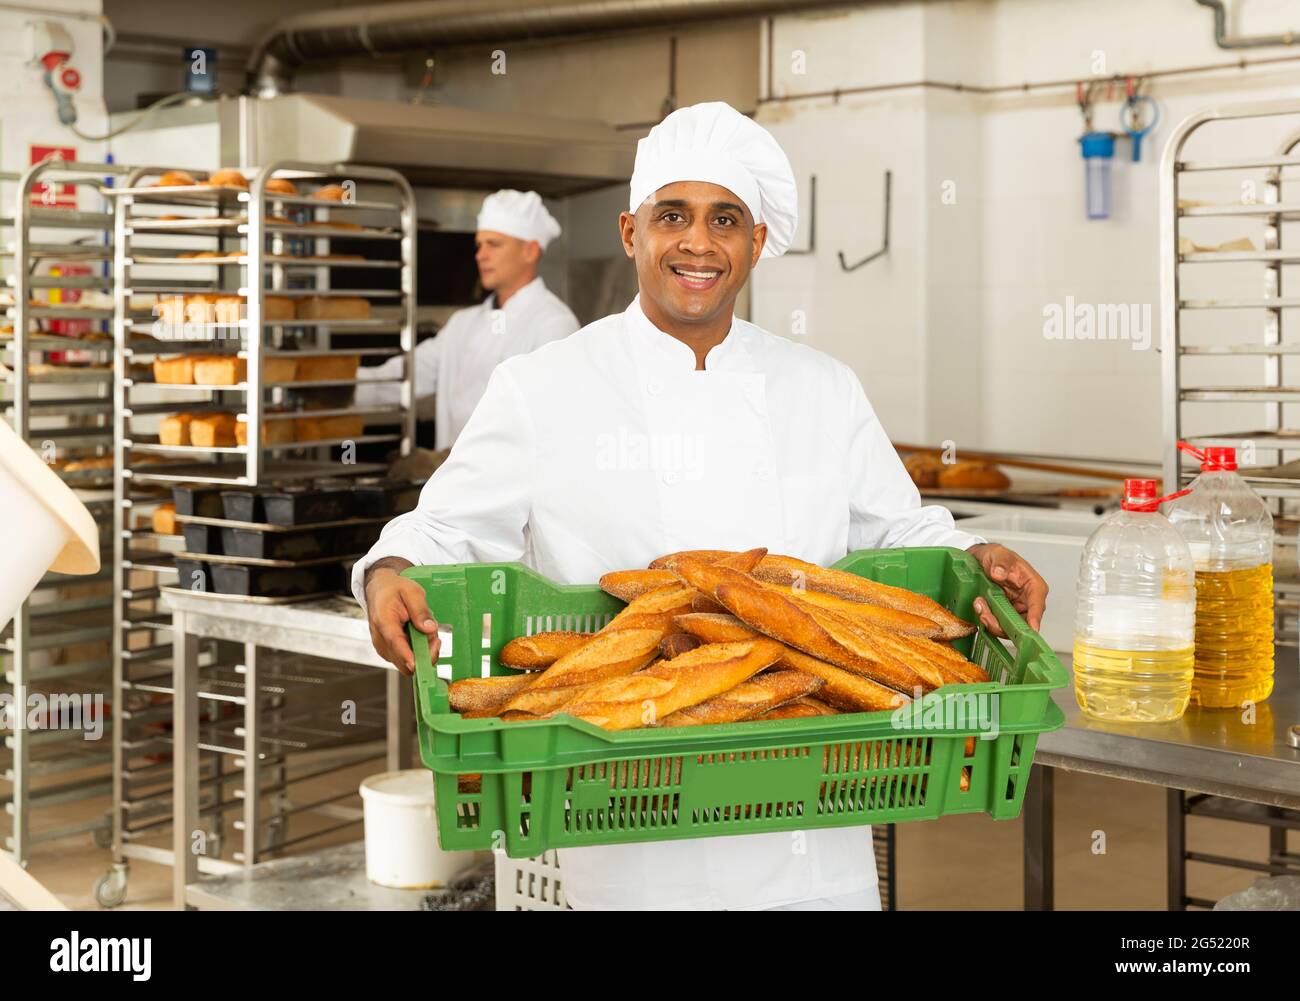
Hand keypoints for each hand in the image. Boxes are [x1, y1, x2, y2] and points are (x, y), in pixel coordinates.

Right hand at [364, 558, 439, 674]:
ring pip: (408, 664)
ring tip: (425, 629)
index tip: (418, 664)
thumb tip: (430, 629)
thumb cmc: (394, 590)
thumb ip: (421, 610)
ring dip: (422, 652)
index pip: (395, 644)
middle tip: (433, 635)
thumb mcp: (412, 591)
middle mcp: (381, 640)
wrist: (379, 590)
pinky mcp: (389, 651)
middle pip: (404, 662)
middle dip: (424, 653)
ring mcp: (384, 648)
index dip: (408, 657)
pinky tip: (419, 635)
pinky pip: (407, 659)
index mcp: (384, 622)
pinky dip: (417, 651)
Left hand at [966, 543, 1047, 637]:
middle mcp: (1027, 601)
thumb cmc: (997, 557)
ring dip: (992, 622)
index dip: (1035, 619)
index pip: (1038, 605)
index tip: (1030, 629)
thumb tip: (999, 573)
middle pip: (1023, 623)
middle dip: (1005, 624)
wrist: (982, 559)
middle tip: (986, 616)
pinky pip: (997, 624)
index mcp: (1034, 587)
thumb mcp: (999, 554)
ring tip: (979, 605)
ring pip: (1009, 627)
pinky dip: (987, 620)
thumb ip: (1001, 562)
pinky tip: (979, 607)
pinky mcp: (1003, 614)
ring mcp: (1015, 609)